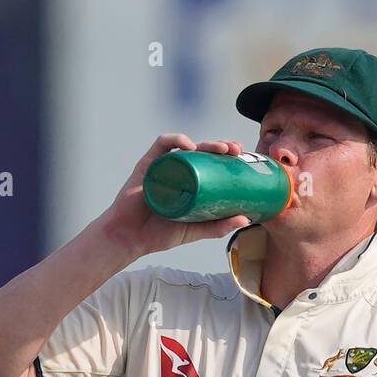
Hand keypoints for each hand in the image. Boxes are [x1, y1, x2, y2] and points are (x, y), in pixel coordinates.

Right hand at [101, 134, 251, 258]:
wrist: (130, 237)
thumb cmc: (160, 234)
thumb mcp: (195, 229)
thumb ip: (218, 226)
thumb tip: (246, 219)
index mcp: (190, 183)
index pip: (211, 163)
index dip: (227, 157)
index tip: (242, 157)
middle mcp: (179, 171)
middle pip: (203, 151)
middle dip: (221, 146)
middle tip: (236, 150)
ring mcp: (163, 165)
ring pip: (187, 145)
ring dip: (206, 142)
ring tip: (221, 148)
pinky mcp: (148, 163)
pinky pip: (162, 144)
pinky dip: (177, 140)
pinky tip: (190, 146)